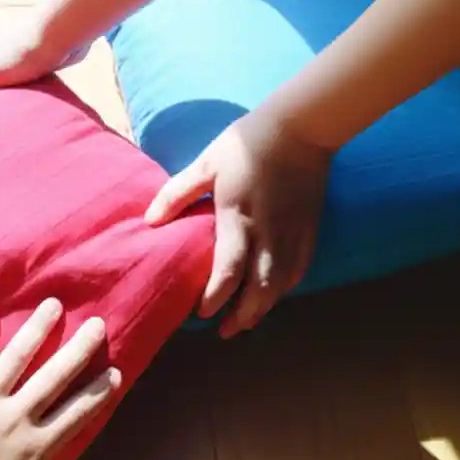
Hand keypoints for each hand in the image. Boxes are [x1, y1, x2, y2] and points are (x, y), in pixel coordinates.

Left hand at [145, 109, 332, 338]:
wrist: (300, 128)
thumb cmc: (246, 144)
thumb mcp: (206, 163)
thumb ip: (177, 193)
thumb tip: (150, 221)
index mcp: (238, 218)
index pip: (229, 270)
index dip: (216, 296)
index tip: (202, 313)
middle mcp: (268, 234)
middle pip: (259, 288)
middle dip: (243, 315)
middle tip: (225, 332)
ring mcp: (293, 234)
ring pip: (281, 284)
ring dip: (264, 307)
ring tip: (247, 321)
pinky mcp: (310, 230)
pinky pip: (299, 269)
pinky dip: (284, 288)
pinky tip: (273, 294)